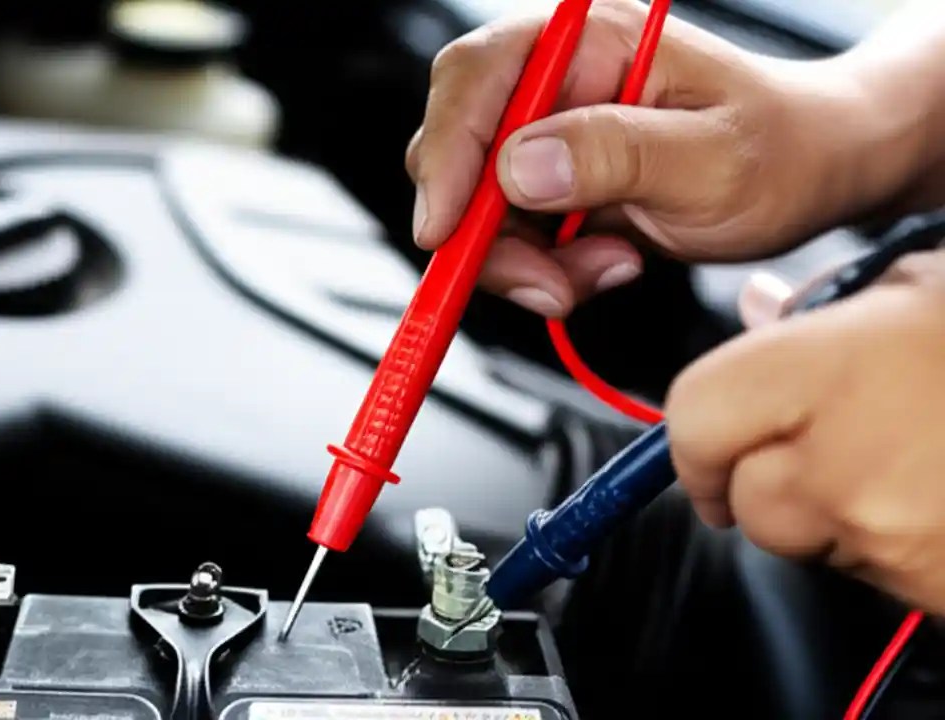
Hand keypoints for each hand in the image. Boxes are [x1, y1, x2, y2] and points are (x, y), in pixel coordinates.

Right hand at [406, 0, 884, 317]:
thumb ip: (615, 155)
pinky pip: (508, 234)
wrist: (814, 174)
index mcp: (590, 39)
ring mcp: (549, 131)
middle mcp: (555, 78)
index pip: (477, 78)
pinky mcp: (551, 179)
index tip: (443, 230)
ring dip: (526, 260)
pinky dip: (545, 268)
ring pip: (477, 205)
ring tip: (606, 269)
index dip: (446, 154)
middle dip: (487, 230)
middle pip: (460, 147)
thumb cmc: (783, 149)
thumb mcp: (711, 161)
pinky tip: (607, 263)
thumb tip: (518, 168)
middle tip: (545, 284)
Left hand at [666, 252, 944, 614]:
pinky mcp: (930, 588)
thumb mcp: (925, 287)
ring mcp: (892, 537)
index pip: (697, 416)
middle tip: (814, 438)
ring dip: (823, 509)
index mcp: (834, 372)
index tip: (713, 430)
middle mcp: (849, 464)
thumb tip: (761, 312)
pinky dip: (880, 544)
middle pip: (743, 494)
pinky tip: (931, 492)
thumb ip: (826, 307)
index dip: (699, 426)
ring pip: (801, 540)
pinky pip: (866, 574)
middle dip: (762, 473)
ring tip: (901, 455)